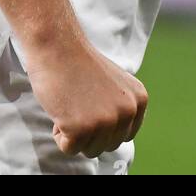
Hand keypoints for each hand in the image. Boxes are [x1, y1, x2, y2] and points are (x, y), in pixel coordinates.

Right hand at [22, 37, 147, 157]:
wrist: (56, 45)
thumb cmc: (79, 63)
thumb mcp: (115, 83)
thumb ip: (121, 107)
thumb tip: (121, 134)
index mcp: (138, 100)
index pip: (124, 135)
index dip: (103, 125)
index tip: (91, 103)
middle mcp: (127, 111)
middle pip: (108, 145)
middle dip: (89, 131)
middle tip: (77, 102)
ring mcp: (105, 121)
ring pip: (89, 150)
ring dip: (74, 133)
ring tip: (70, 103)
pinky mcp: (82, 128)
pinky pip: (69, 149)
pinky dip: (59, 134)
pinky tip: (61, 108)